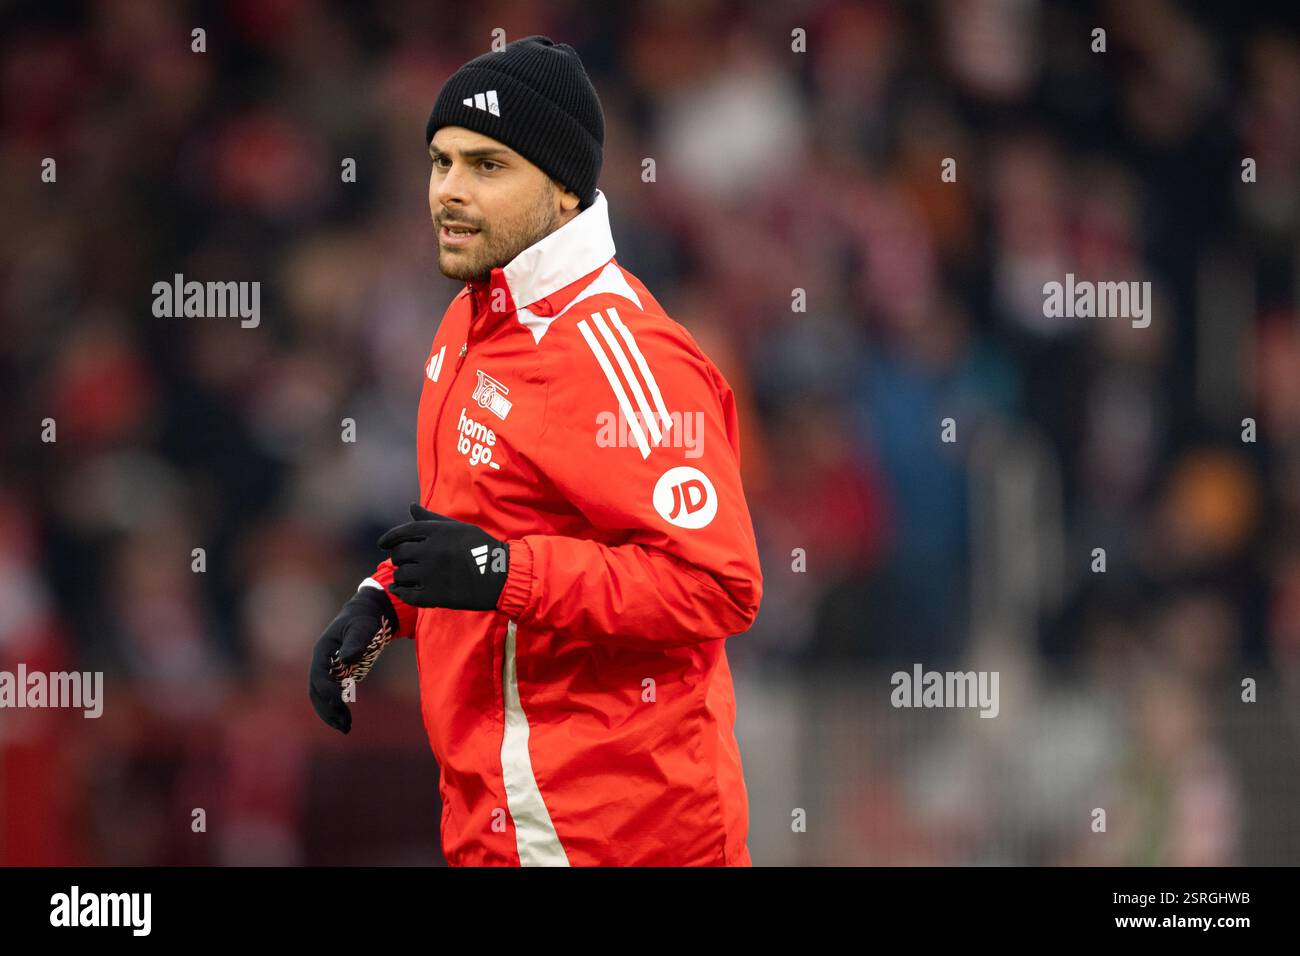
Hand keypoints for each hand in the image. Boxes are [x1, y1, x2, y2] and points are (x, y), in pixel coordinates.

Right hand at [308, 586, 397, 733]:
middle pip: (316, 690)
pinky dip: (335, 710)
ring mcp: (326, 669)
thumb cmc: (365, 620)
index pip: (318, 674)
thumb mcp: (363, 628)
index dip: (327, 690)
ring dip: (330, 713)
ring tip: (346, 728)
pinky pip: (329, 696)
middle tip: (343, 724)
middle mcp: (321, 661)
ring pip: (320, 696)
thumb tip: (346, 660)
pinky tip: (346, 722)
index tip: (340, 701)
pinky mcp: (335, 676)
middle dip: (327, 708)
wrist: (367, 615)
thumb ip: (355, 642)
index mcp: (323, 649)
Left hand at [377, 503, 508, 610]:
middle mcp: (430, 551)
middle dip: (398, 557)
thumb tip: (411, 506)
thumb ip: (431, 519)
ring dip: (401, 575)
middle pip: (399, 554)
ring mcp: (431, 574)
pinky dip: (401, 592)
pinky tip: (402, 590)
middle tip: (404, 561)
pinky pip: (406, 594)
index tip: (383, 544)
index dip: (389, 538)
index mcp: (436, 532)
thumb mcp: (457, 528)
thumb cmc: (481, 548)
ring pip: (401, 574)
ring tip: (410, 576)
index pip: (401, 533)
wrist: (500, 575)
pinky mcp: (433, 595)